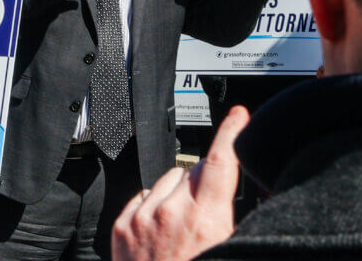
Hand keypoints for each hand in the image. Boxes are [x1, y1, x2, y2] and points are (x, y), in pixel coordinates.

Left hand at [111, 106, 248, 260]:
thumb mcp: (232, 247)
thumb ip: (233, 219)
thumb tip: (240, 196)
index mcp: (206, 219)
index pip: (220, 161)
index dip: (231, 132)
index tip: (238, 115)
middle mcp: (172, 212)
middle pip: (194, 169)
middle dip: (203, 182)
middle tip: (208, 212)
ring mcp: (142, 217)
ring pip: (167, 180)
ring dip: (177, 194)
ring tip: (183, 228)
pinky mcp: (121, 225)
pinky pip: (143, 196)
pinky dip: (153, 206)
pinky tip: (161, 232)